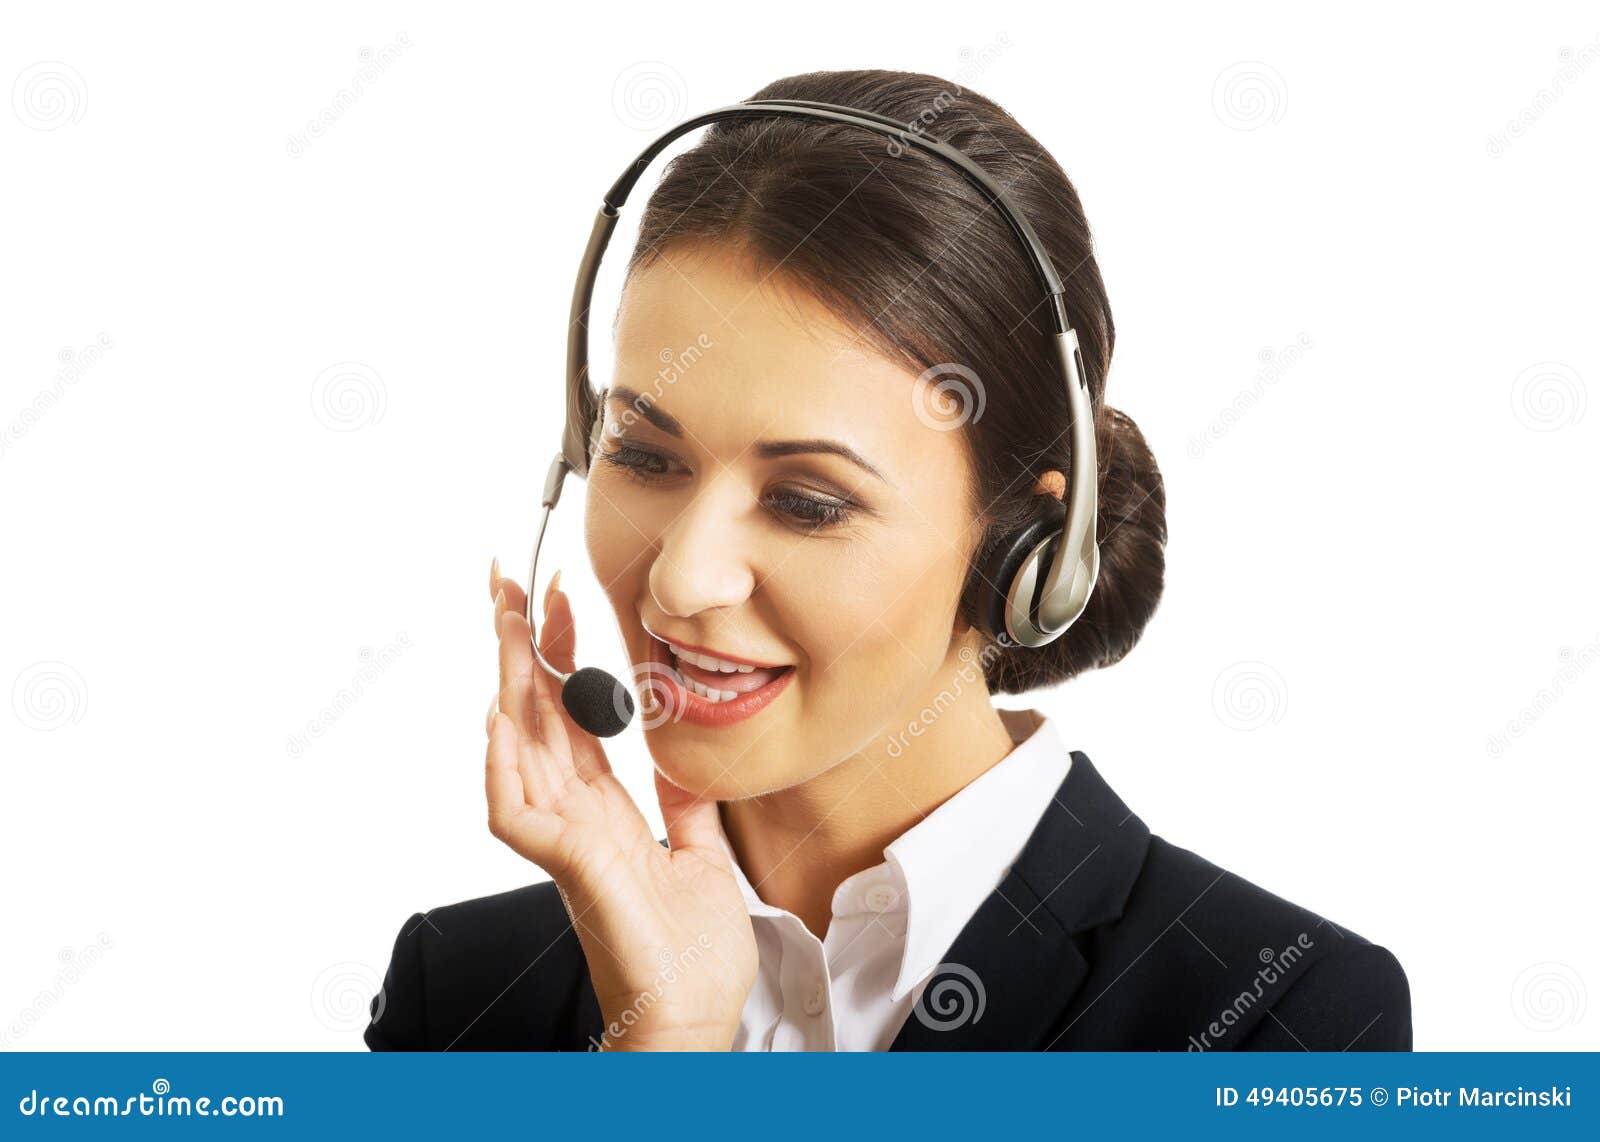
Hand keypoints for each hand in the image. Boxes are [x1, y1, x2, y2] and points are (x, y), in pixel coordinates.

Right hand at [484, 560, 757, 1049]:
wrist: (694, 1018)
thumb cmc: (692, 955)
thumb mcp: (700, 855)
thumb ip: (684, 802)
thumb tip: (680, 751)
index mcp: (603, 811)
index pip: (572, 718)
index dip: (561, 657)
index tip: (561, 599)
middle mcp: (574, 818)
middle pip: (535, 716)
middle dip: (520, 646)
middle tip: (508, 580)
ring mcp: (565, 842)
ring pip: (518, 748)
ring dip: (507, 681)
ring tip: (503, 618)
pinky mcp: (570, 869)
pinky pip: (517, 814)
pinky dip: (502, 767)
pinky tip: (499, 718)